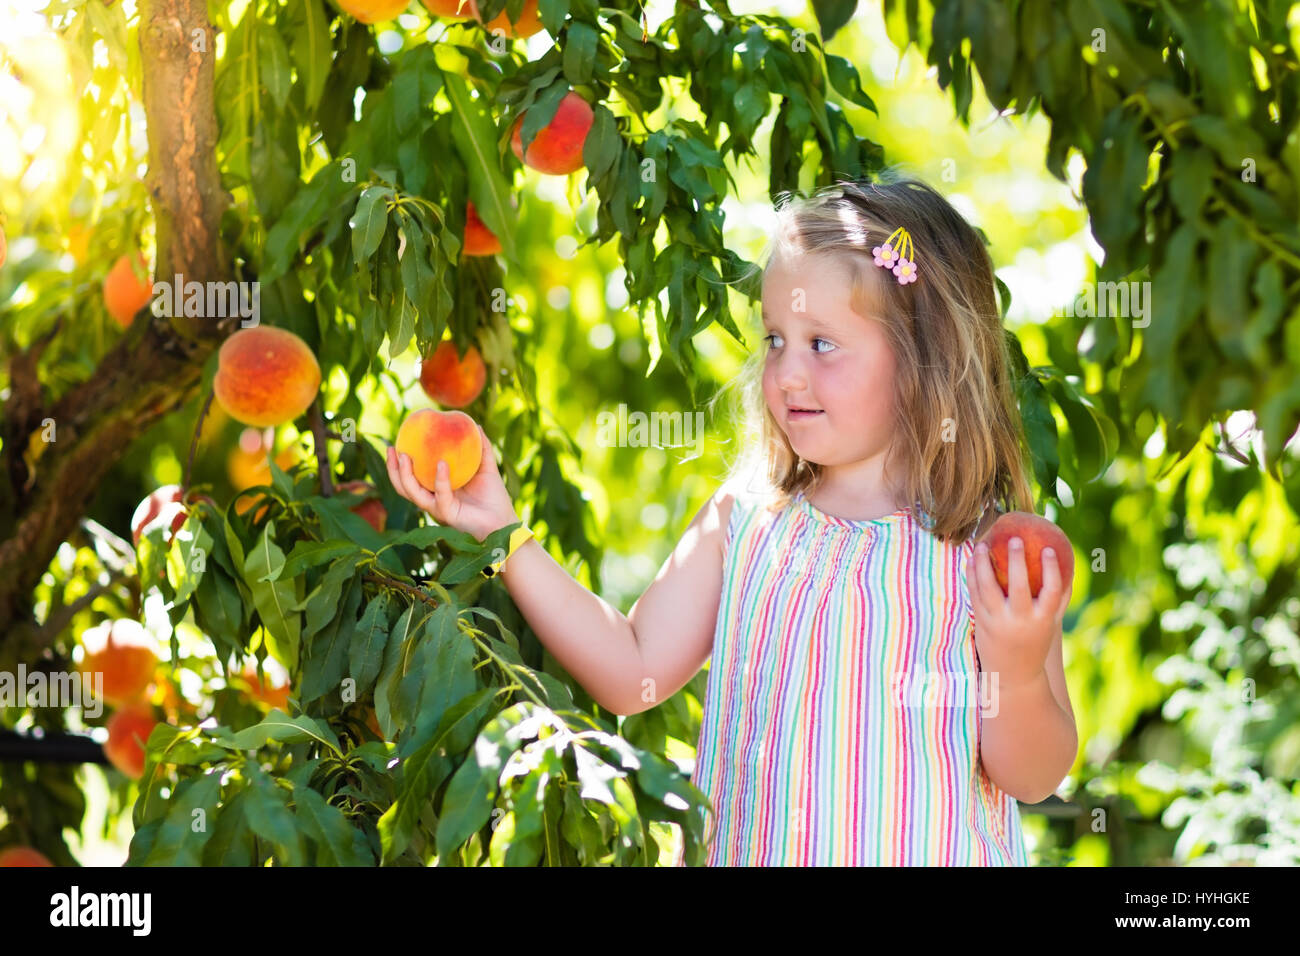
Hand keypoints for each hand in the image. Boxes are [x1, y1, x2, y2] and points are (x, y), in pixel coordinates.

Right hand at [385, 424, 518, 542]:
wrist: (504, 521)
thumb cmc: (494, 498)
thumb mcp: (486, 467)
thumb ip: (482, 448)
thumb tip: (476, 425)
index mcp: (437, 490)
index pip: (411, 477)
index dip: (399, 463)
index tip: (396, 442)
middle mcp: (433, 500)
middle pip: (403, 487)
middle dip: (393, 469)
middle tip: (392, 448)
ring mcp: (438, 509)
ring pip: (413, 494)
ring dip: (405, 476)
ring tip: (404, 456)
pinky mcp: (448, 515)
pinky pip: (440, 496)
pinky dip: (440, 480)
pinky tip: (441, 464)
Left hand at [966, 536, 1071, 689]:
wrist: (1013, 676)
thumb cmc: (1035, 642)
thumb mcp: (1051, 623)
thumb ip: (1060, 598)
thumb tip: (1069, 566)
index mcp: (1043, 620)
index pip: (1052, 592)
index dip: (1051, 569)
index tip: (1048, 549)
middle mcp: (1021, 621)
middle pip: (1018, 586)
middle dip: (1016, 561)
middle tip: (1015, 539)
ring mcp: (998, 622)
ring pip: (988, 587)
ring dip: (984, 564)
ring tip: (984, 544)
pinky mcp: (981, 622)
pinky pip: (974, 594)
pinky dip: (972, 575)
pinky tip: (972, 559)